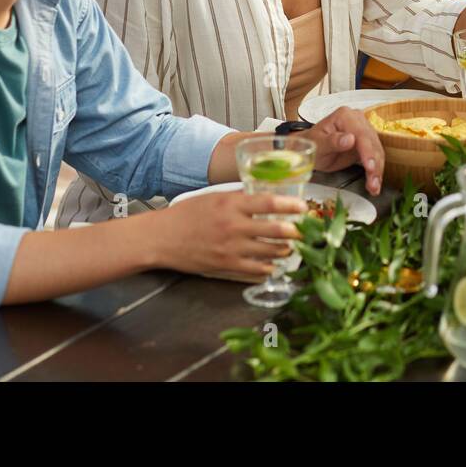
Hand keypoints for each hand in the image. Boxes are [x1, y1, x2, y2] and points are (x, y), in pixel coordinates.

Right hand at [158, 191, 304, 280]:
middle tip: (303, 231)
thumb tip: (263, 198)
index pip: (268, 203)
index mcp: (231, 204)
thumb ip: (239, 199)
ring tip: (289, 247)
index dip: (290, 206)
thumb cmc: (187, 215)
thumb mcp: (214, 198)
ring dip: (284, 250)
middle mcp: (234, 225)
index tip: (303, 207)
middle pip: (275, 229)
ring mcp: (231, 247)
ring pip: (269, 251)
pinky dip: (267, 267)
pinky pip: (255, 269)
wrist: (162, 238)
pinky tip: (272, 264)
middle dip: (294, 231)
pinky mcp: (225, 265)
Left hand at [307, 107, 384, 194]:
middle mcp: (357, 121)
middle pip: (372, 144)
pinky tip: (374, 184)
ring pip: (376, 152)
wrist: (309, 150)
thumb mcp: (317, 145)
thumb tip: (349, 139)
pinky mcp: (366, 144)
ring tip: (374, 187)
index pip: (361, 134)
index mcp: (345, 117)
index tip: (370, 166)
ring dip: (377, 171)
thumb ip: (332, 142)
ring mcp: (363, 131)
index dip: (368, 151)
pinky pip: (374, 158)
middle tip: (373, 183)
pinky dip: (375, 172)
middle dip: (374, 165)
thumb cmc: (311, 145)